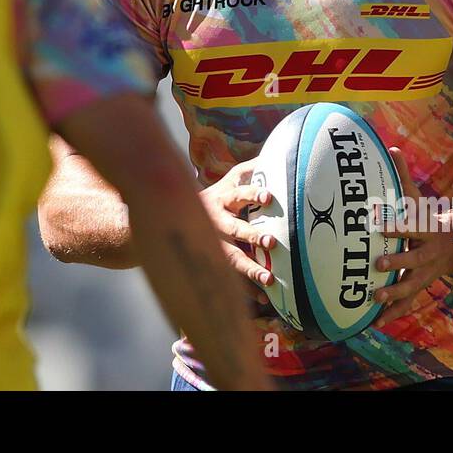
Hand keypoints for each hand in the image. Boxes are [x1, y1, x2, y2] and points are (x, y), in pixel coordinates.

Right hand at [199, 159, 277, 292]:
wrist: (176, 215)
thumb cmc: (218, 195)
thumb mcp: (230, 179)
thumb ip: (250, 171)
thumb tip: (277, 154)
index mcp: (223, 198)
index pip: (239, 194)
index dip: (252, 194)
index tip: (268, 196)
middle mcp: (216, 221)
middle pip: (234, 228)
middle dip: (252, 235)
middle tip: (272, 242)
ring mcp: (214, 243)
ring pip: (231, 257)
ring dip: (250, 269)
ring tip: (269, 280)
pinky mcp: (215, 261)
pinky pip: (230, 276)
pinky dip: (246, 289)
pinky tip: (261, 298)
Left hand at [373, 147, 452, 324]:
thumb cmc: (428, 218)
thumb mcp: (417, 198)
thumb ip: (403, 176)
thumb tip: (391, 148)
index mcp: (424, 230)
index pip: (409, 226)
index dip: (395, 225)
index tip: (377, 223)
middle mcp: (426, 254)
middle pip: (412, 260)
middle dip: (396, 263)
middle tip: (377, 264)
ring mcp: (424, 273)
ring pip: (410, 286)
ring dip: (393, 294)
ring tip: (375, 298)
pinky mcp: (419, 286)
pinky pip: (406, 303)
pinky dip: (392, 313)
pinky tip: (374, 324)